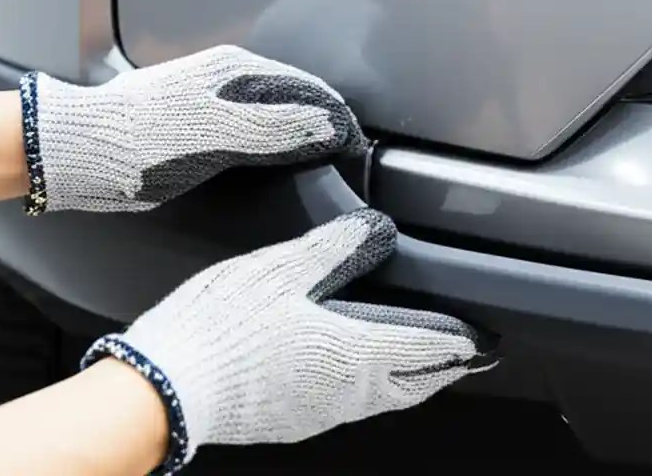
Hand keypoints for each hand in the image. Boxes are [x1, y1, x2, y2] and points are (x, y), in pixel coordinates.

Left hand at [22, 45, 364, 212]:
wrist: (69, 153)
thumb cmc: (134, 145)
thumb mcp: (212, 138)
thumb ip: (274, 130)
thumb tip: (329, 125)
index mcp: (235, 69)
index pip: (309, 90)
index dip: (338, 120)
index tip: (357, 151)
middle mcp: (225, 75)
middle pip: (294, 96)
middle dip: (323, 122)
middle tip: (347, 158)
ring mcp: (208, 96)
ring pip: (271, 111)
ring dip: (297, 131)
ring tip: (320, 160)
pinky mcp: (193, 120)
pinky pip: (248, 127)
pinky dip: (270, 144)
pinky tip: (270, 164)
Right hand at [81, 209, 495, 469]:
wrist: (169, 387)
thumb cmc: (222, 328)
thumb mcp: (282, 268)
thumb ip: (336, 246)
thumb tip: (377, 229)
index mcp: (355, 351)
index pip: (429, 348)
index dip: (461, 340)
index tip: (482, 338)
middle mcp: (348, 391)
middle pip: (415, 384)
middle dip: (444, 368)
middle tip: (464, 356)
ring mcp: (320, 412)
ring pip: (383, 399)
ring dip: (409, 381)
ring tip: (419, 366)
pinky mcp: (292, 422)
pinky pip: (347, 407)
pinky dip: (367, 389)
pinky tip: (350, 375)